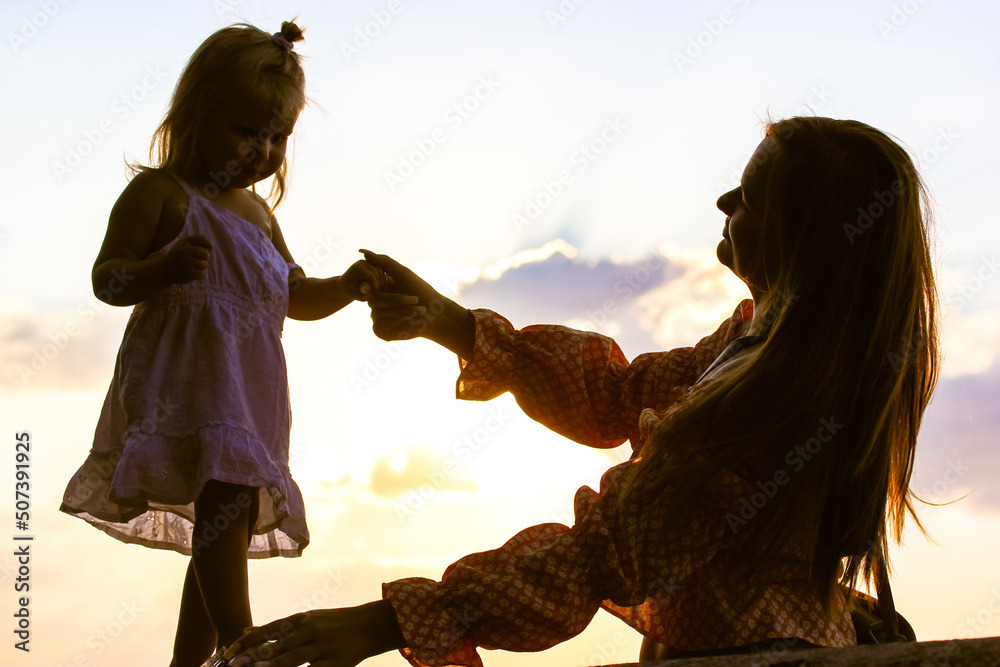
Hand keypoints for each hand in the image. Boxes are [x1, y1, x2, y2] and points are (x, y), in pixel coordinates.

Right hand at [163, 234, 211, 283]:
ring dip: (201, 267)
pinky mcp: (187, 272)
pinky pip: (202, 274)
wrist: (164, 270)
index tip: (208, 248)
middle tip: (197, 260)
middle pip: (205, 253)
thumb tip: (210, 247)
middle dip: (204, 258)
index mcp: (184, 242)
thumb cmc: (179, 257)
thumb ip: (197, 243)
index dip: (209, 244)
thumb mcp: (184, 246)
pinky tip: (193, 274)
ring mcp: (185, 261)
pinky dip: (200, 275)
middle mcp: (184, 250)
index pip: (203, 239)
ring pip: (204, 264)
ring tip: (192, 267)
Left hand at [224, 601, 404, 666]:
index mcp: (300, 620)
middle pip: (276, 646)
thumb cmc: (332, 623)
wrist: (368, 625)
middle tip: (233, 665)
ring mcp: (322, 648)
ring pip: (292, 659)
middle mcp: (309, 632)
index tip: (227, 653)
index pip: (268, 630)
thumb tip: (247, 631)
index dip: (247, 642)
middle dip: (253, 657)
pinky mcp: (334, 664)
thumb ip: (278, 627)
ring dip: (272, 666)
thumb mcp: (306, 619)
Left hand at [341, 259, 386, 301]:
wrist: (347, 284)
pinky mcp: (374, 265)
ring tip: (374, 290)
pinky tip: (377, 287)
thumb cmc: (348, 290)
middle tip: (373, 293)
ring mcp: (370, 262)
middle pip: (378, 273)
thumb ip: (360, 296)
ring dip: (381, 283)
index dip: (374, 287)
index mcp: (357, 267)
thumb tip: (371, 296)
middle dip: (378, 285)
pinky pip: (383, 274)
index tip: (371, 294)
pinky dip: (382, 281)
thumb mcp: (351, 294)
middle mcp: (364, 262)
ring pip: (382, 273)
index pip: (371, 277)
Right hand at [360, 249, 448, 341]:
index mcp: (380, 290)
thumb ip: (383, 262)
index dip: (383, 285)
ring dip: (400, 310)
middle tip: (415, 299)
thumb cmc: (422, 292)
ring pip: (376, 312)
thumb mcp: (402, 273)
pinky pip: (379, 324)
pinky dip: (395, 321)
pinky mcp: (380, 331)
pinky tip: (407, 320)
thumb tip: (361, 252)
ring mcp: (377, 318)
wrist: (436, 314)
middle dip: (397, 299)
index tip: (399, 285)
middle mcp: (377, 304)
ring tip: (418, 310)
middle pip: (373, 300)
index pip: (369, 285)